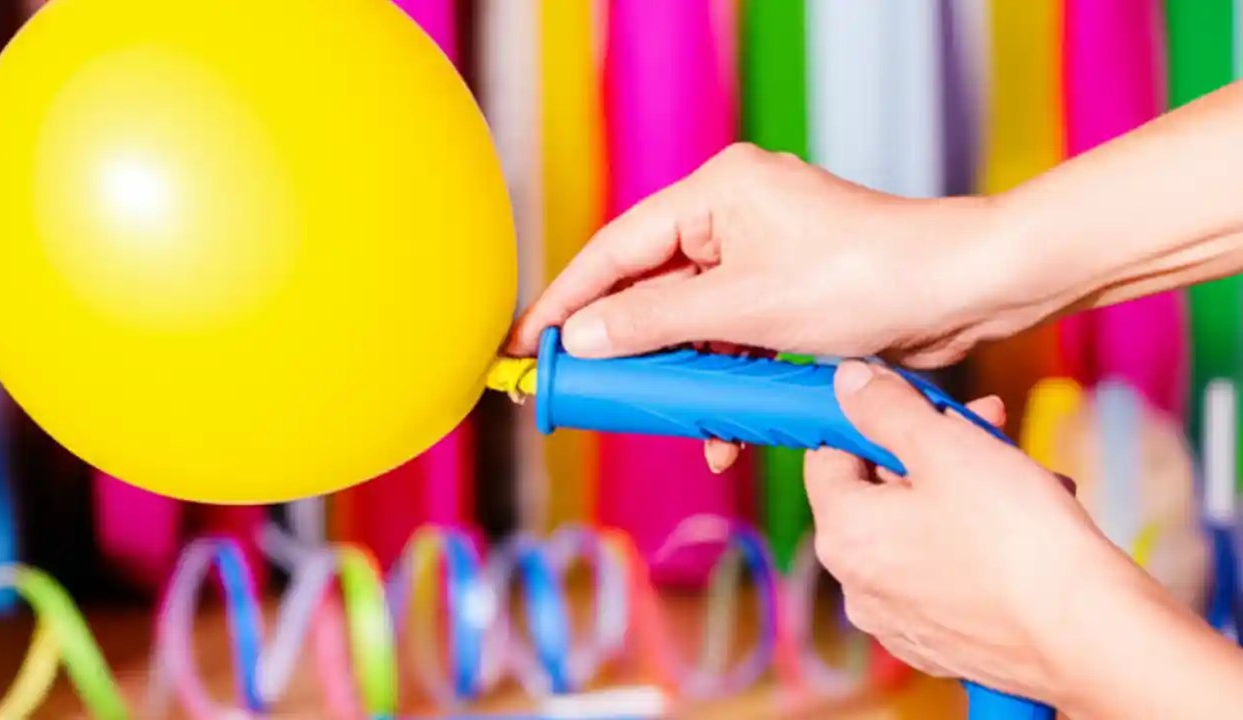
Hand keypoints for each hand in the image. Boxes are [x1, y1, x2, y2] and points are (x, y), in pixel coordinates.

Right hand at [508, 142, 1057, 470]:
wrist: (961, 291)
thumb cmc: (862, 277)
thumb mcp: (745, 308)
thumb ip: (656, 321)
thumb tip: (587, 337)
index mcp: (717, 193)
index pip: (617, 249)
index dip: (568, 300)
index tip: (530, 343)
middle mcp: (735, 216)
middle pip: (652, 288)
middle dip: (627, 348)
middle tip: (587, 393)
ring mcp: (764, 255)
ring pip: (694, 322)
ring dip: (682, 377)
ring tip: (666, 422)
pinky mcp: (790, 292)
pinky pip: (735, 337)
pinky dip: (727, 380)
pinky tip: (725, 429)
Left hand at [807, 360, 1155, 705]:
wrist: (1090, 637)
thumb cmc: (1015, 535)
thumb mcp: (945, 446)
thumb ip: (885, 407)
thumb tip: (846, 382)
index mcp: (843, 535)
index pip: (827, 456)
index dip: (870, 418)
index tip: (917, 401)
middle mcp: (857, 585)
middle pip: (878, 491)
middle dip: (931, 448)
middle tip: (986, 422)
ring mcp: (899, 620)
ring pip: (919, 528)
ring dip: (965, 487)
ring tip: (1025, 472)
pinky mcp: (943, 643)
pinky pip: (946, 571)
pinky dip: (978, 539)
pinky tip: (1030, 521)